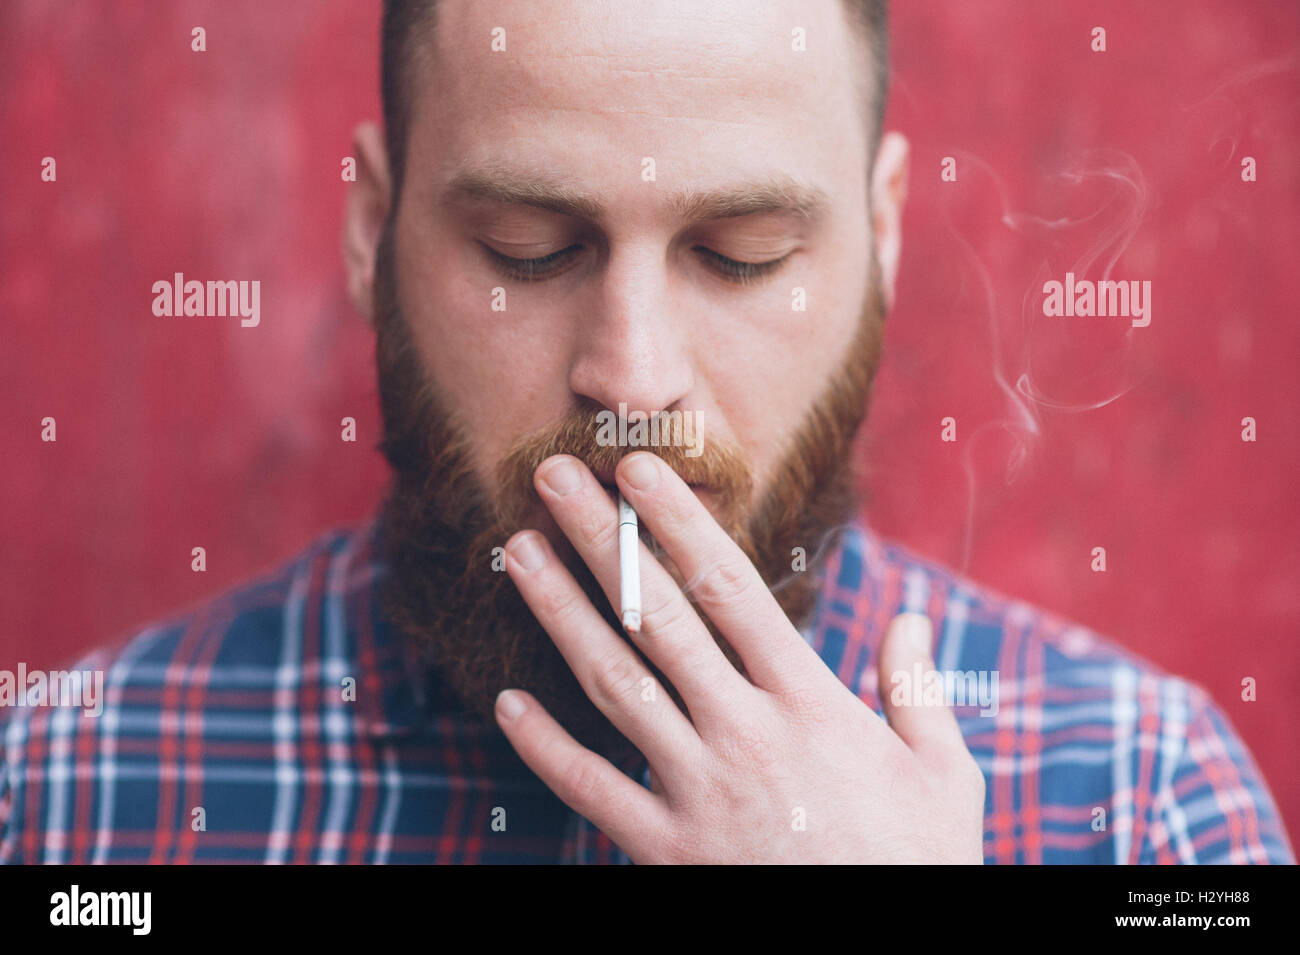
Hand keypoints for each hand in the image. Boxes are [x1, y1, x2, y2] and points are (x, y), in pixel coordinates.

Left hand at [493, 451, 984, 863]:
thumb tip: (909, 617)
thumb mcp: (943, 775)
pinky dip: (546, 749)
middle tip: (553, 477)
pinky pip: (593, 792)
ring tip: (516, 553)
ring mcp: (700, 791)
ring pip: (614, 684)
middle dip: (602, 539)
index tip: (639, 469)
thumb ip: (917, 689)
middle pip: (658, 617)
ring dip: (560, 613)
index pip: (730, 589)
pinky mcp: (668, 852)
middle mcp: (745, 733)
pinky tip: (506, 704)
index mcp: (810, 702)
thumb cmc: (918, 863)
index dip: (679, 522)